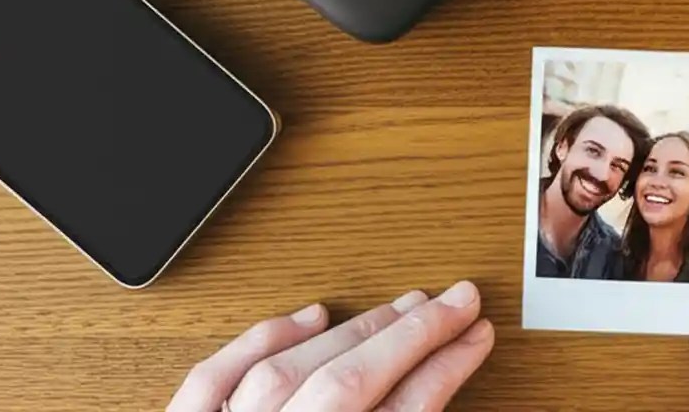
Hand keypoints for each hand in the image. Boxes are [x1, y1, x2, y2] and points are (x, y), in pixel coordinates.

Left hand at [167, 281, 493, 411]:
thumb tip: (431, 384)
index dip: (445, 369)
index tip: (476, 336)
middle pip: (347, 386)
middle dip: (411, 337)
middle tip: (456, 303)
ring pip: (288, 372)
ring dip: (353, 332)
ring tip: (401, 307)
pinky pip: (212, 379)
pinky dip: (261, 340)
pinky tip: (307, 317)